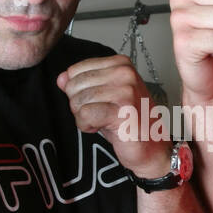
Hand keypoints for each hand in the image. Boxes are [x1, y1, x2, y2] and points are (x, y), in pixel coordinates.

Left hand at [57, 56, 167, 177]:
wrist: (151, 148)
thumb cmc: (128, 122)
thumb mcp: (102, 97)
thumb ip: (81, 84)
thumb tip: (61, 78)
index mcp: (120, 64)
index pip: (75, 70)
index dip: (78, 91)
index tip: (97, 102)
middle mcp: (125, 73)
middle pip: (74, 85)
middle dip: (79, 105)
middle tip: (99, 115)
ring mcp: (126, 91)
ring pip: (78, 101)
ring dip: (84, 118)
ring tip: (103, 122)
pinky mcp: (123, 110)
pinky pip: (85, 114)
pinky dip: (87, 126)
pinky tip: (103, 128)